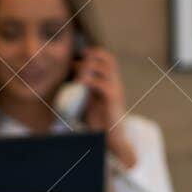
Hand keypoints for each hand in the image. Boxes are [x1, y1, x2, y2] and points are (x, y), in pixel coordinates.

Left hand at [75, 47, 137, 167]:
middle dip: (92, 57)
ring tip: (78, 76)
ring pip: (106, 68)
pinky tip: (81, 84)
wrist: (112, 138)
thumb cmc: (100, 122)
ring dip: (90, 68)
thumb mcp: (90, 100)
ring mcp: (116, 90)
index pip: (107, 59)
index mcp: (111, 82)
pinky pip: (103, 84)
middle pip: (109, 59)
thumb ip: (85, 87)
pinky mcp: (114, 99)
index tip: (80, 54)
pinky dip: (91, 81)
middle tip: (78, 64)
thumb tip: (74, 74)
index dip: (94, 53)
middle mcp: (116, 83)